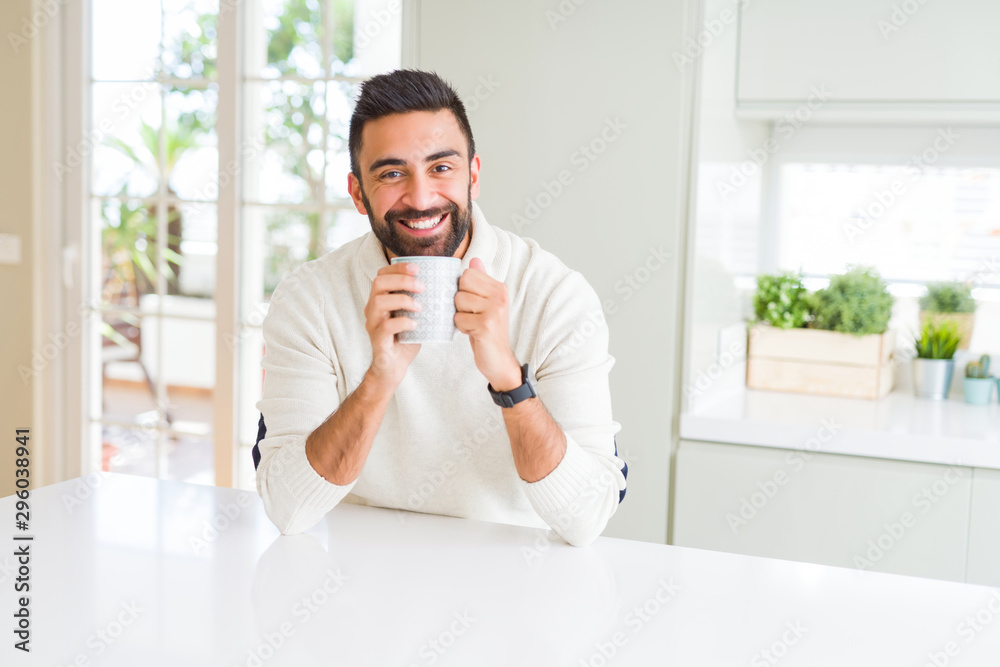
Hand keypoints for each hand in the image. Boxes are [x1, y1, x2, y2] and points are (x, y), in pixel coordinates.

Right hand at [364, 263, 422, 390]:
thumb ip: (421, 300)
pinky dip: (402, 322)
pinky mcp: (377, 341)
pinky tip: (415, 325)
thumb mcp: (413, 315)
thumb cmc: (405, 339)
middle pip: (379, 283)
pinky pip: (386, 327)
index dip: (398, 268)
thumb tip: (448, 284)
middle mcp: (373, 309)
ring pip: (379, 302)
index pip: (382, 274)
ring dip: (403, 300)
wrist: (394, 368)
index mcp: (381, 299)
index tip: (417, 268)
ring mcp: (373, 324)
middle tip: (422, 286)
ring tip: (420, 307)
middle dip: (402, 280)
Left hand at [455, 258, 521, 390]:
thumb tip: (474, 260)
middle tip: (473, 316)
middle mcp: (500, 296)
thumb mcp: (486, 304)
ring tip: (473, 325)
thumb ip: (480, 282)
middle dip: (460, 303)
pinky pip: (459, 319)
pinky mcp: (486, 325)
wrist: (499, 360)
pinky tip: (474, 333)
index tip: (473, 305)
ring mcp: (494, 310)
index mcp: (500, 288)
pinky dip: (461, 328)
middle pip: (461, 286)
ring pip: (458, 302)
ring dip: (460, 316)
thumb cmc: (489, 331)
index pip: (467, 274)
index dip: (463, 290)